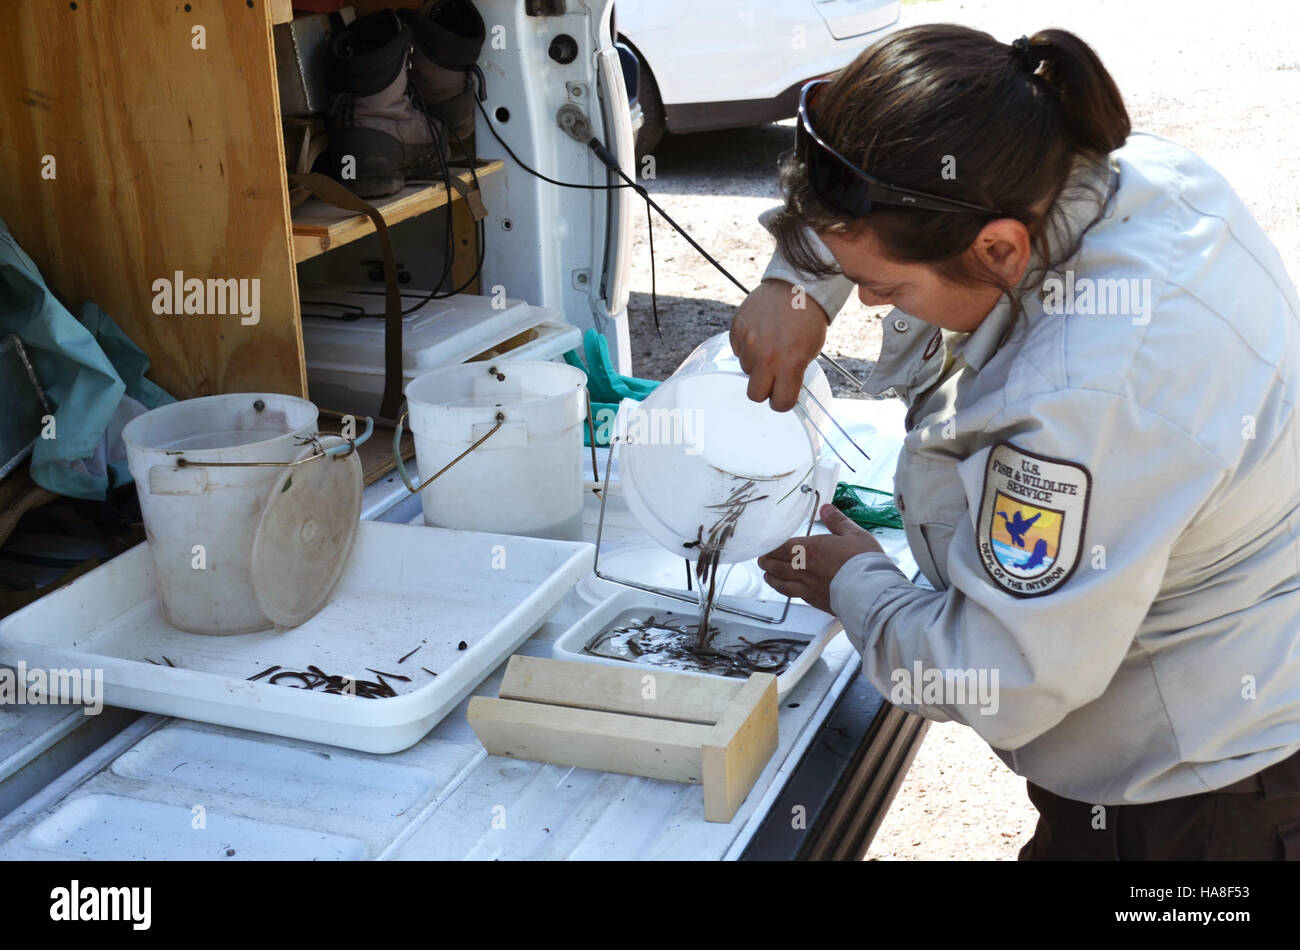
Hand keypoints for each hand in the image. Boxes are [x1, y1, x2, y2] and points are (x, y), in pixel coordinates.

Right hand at [730, 279, 826, 411]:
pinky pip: (737, 351)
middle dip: (764, 389)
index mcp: (789, 363)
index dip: (782, 401)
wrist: (796, 286)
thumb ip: (794, 373)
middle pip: (754, 395)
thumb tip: (782, 389)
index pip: (779, 403)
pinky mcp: (736, 329)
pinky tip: (759, 334)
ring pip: (746, 370)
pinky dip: (747, 347)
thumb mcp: (810, 351)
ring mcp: (748, 342)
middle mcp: (766, 356)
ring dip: (756, 364)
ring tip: (768, 345)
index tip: (784, 395)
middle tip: (773, 377)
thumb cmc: (808, 319)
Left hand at [757, 505, 883, 613]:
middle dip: (766, 562)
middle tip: (762, 560)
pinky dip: (787, 591)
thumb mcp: (854, 534)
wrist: (871, 592)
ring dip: (772, 579)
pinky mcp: (816, 602)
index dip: (770, 546)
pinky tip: (789, 590)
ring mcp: (808, 587)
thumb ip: (837, 521)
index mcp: (809, 550)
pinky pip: (795, 595)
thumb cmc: (864, 561)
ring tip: (768, 575)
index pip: (780, 547)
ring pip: (781, 584)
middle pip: (776, 566)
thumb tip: (825, 507)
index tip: (765, 545)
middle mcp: (803, 569)